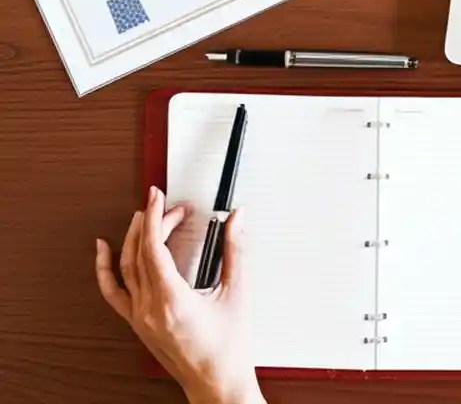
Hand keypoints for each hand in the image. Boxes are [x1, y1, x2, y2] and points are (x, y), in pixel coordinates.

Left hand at [94, 186, 264, 403]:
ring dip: (134, 239)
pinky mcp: (138, 323)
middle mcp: (149, 308)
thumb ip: (236, 251)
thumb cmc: (228, 349)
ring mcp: (140, 317)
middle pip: (140, 253)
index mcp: (172, 300)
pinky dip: (105, 269)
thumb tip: (236, 221)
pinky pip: (114, 292)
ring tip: (145, 217)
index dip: (155, 216)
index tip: (158, 196)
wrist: (217, 382)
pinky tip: (103, 251)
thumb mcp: (238, 294)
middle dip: (153, 223)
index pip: (153, 247)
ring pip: (126, 268)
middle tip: (173, 207)